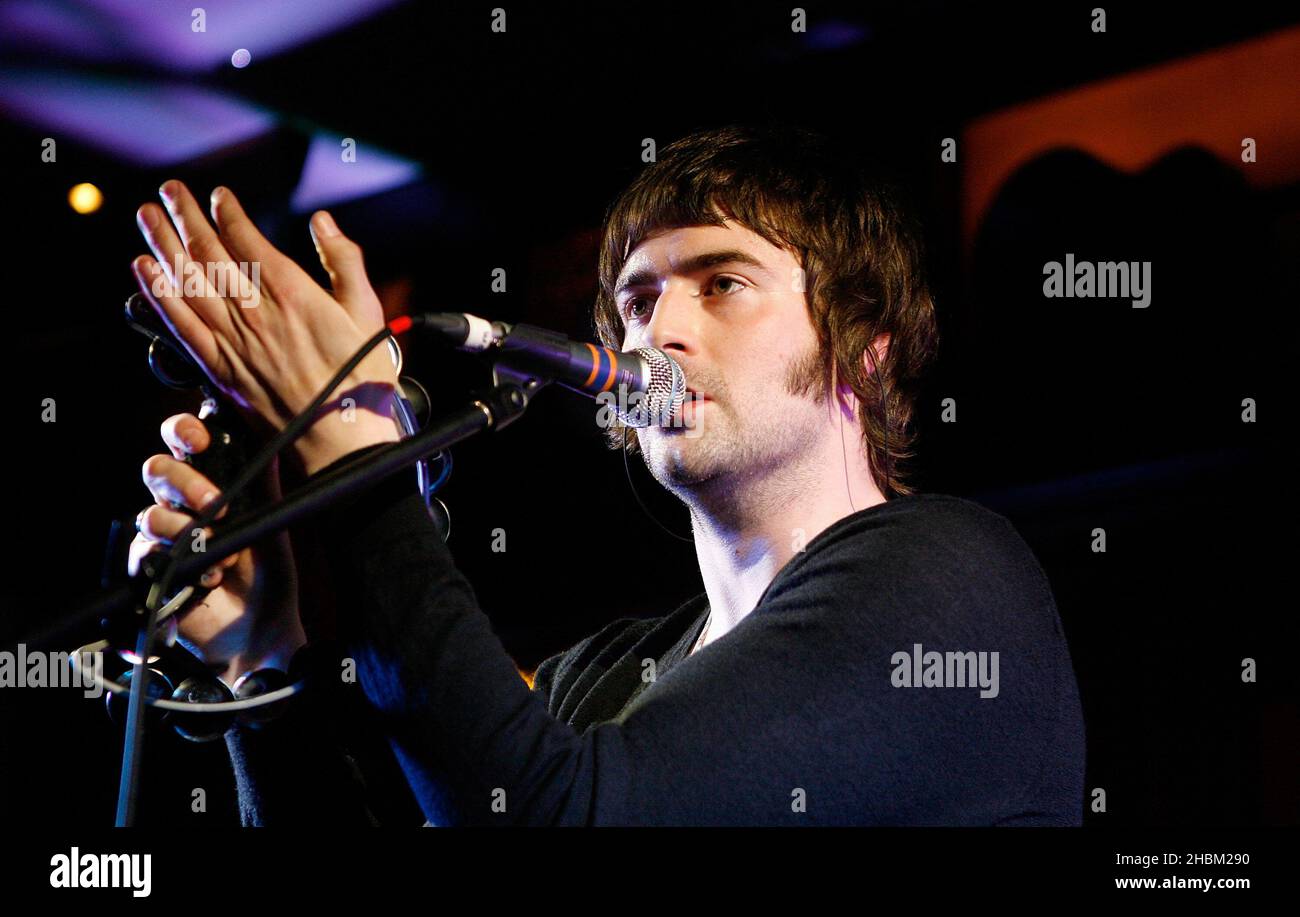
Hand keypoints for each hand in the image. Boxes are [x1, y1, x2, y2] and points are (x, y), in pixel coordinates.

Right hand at [130, 413, 303, 683]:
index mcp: (209, 483)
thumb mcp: (274, 522)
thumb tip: (269, 442)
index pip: (183, 444)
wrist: (262, 625)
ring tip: (225, 553)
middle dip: (183, 482)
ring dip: (187, 532)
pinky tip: (210, 576)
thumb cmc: (268, 571)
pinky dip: (181, 563)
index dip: (183, 433)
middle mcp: (180, 504)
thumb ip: (266, 483)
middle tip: (214, 503)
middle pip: (157, 470)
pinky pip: (146, 554)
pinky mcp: (150, 569)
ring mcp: (163, 536)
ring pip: (150, 514)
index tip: (201, 441)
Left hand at [131, 181, 398, 474]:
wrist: (341, 438)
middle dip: (185, 216)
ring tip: (147, 217)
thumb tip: (324, 223)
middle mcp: (255, 312)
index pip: (247, 240)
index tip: (218, 195)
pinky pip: (181, 325)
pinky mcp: (220, 369)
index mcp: (293, 293)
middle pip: (209, 253)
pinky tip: (146, 273)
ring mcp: (233, 341)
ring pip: (188, 281)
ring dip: (163, 244)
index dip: (228, 213)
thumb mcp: (368, 313)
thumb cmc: (361, 380)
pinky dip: (160, 295)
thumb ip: (345, 262)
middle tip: (169, 190)